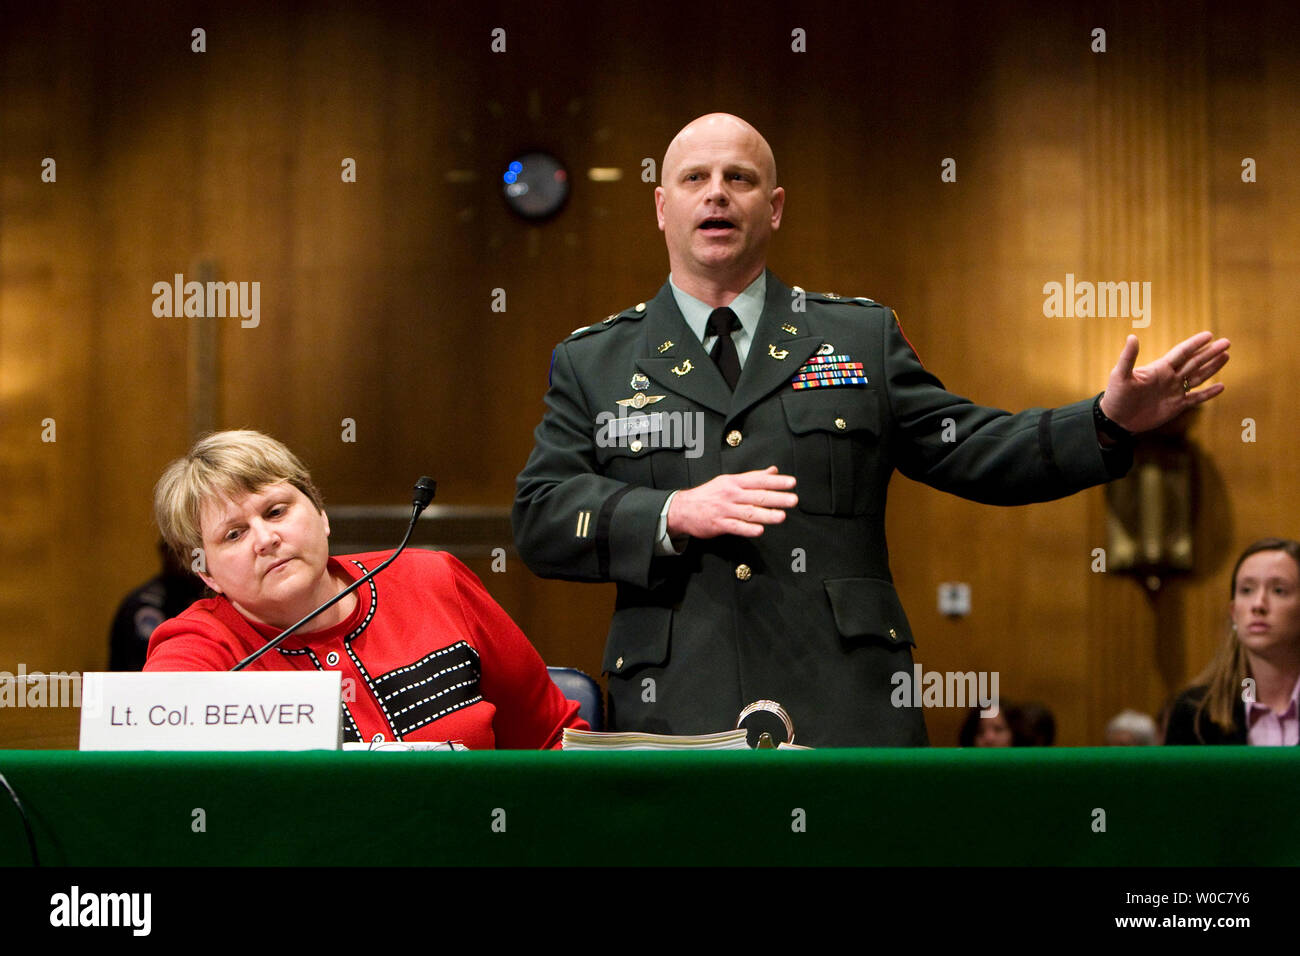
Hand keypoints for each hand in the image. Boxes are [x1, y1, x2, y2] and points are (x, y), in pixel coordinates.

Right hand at [666, 466, 797, 538]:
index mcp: (734, 482)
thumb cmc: (709, 495)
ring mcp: (725, 510)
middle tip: (793, 500)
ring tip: (782, 516)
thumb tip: (773, 471)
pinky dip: (747, 529)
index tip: (791, 482)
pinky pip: (735, 527)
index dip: (776, 481)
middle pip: (757, 496)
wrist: (682, 508)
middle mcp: (731, 494)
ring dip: (766, 514)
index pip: (758, 480)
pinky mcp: (719, 524)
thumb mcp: (729, 481)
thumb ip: (752, 477)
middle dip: (777, 498)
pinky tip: (759, 530)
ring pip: (749, 512)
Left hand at [1099, 331, 1229, 433]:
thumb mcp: (1120, 375)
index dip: (1195, 344)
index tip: (1209, 335)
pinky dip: (1208, 393)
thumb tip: (1132, 336)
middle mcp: (1170, 377)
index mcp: (1160, 368)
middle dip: (1210, 353)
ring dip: (1212, 368)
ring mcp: (1174, 391)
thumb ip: (1128, 357)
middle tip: (1226, 342)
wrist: (1116, 419)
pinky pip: (1196, 398)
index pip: (1181, 352)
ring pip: (1198, 377)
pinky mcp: (1176, 406)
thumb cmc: (1116, 395)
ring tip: (1226, 356)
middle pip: (1194, 362)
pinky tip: (1221, 386)